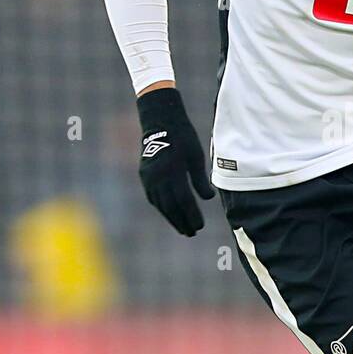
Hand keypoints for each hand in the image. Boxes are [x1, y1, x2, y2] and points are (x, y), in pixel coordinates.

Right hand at [136, 87, 214, 236]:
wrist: (160, 121)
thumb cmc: (183, 137)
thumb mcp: (196, 156)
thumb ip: (200, 179)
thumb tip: (208, 199)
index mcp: (174, 171)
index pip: (184, 201)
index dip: (192, 215)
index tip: (200, 226)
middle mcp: (159, 177)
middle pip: (171, 206)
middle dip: (182, 221)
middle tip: (192, 233)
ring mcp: (149, 177)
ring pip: (161, 204)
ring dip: (171, 218)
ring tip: (182, 228)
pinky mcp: (144, 175)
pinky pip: (153, 197)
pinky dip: (162, 207)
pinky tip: (169, 213)